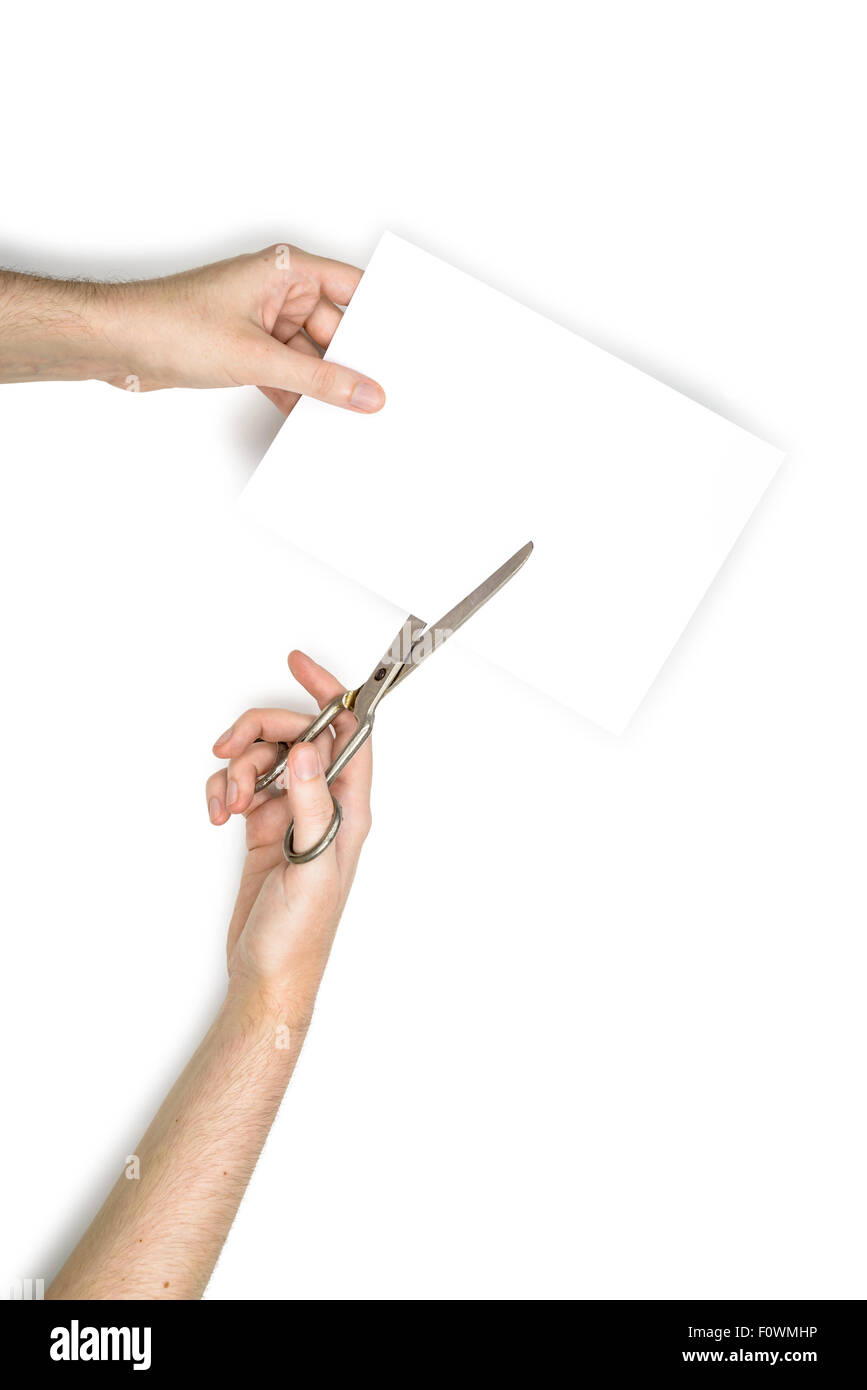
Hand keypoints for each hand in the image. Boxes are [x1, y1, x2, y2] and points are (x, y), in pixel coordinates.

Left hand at [0, 244, 384, 414]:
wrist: (116, 343)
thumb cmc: (170, 323)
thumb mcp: (258, 357)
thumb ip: (318, 381)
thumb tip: (364, 393)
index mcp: (285, 269)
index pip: (352, 287)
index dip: (381, 316)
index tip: (406, 345)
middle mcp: (277, 291)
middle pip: (334, 330)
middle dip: (351, 365)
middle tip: (378, 397)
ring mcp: (261, 321)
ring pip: (310, 358)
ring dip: (320, 387)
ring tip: (346, 416)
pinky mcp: (245, 350)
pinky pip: (286, 374)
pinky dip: (296, 395)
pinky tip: (310, 420)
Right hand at [207, 650, 372, 1024]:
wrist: (268, 975)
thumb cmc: (300, 935)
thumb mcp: (310, 866)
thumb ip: (309, 805)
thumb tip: (309, 749)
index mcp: (348, 808)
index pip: (349, 733)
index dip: (329, 693)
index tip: (299, 664)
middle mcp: (323, 804)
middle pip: (295, 736)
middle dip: (259, 734)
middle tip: (229, 750)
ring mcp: (291, 813)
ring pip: (263, 758)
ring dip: (236, 770)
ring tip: (226, 803)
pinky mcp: (263, 826)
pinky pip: (241, 785)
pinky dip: (223, 790)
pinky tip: (218, 814)